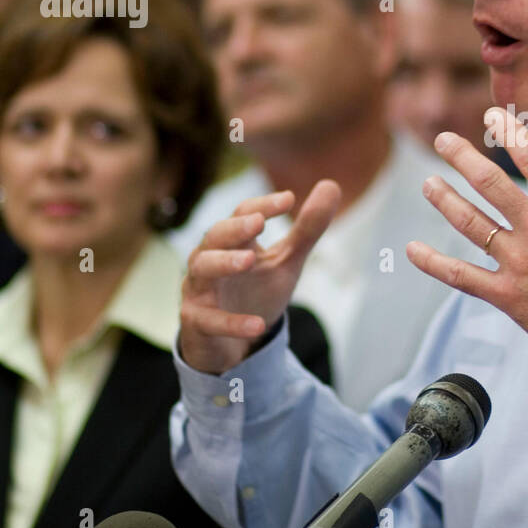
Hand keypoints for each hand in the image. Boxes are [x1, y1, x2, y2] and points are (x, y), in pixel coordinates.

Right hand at [178, 180, 340, 373]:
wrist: (234, 342)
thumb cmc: (256, 292)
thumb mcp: (286, 260)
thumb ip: (307, 229)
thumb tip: (331, 185)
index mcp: (233, 241)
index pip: (243, 214)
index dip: (263, 205)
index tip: (289, 199)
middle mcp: (210, 259)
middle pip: (215, 236)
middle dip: (235, 228)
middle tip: (258, 223)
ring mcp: (200, 290)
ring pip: (202, 269)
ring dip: (224, 262)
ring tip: (250, 259)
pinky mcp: (196, 322)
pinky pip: (210, 320)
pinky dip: (232, 322)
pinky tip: (257, 325)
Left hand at [408, 107, 527, 363]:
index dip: (508, 132)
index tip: (491, 116)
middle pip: (492, 184)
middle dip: (463, 157)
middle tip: (443, 140)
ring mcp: (520, 263)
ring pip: (472, 224)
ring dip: (445, 200)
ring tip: (428, 183)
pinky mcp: (507, 296)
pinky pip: (462, 276)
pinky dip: (434, 263)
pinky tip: (412, 249)